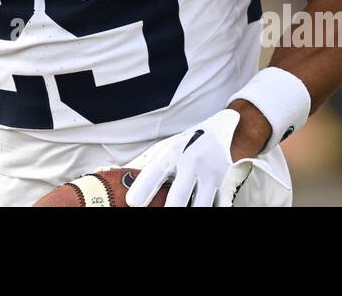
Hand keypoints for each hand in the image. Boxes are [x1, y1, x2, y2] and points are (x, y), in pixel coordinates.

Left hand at [124, 108, 242, 206]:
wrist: (222, 130)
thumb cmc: (185, 145)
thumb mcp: (165, 150)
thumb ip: (146, 168)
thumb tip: (113, 177)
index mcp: (172, 153)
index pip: (154, 173)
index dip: (143, 189)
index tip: (132, 203)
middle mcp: (192, 162)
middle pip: (179, 197)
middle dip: (169, 209)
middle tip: (161, 212)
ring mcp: (212, 174)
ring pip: (201, 206)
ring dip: (190, 210)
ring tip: (179, 209)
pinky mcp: (228, 184)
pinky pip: (217, 205)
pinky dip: (206, 207)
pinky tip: (197, 206)